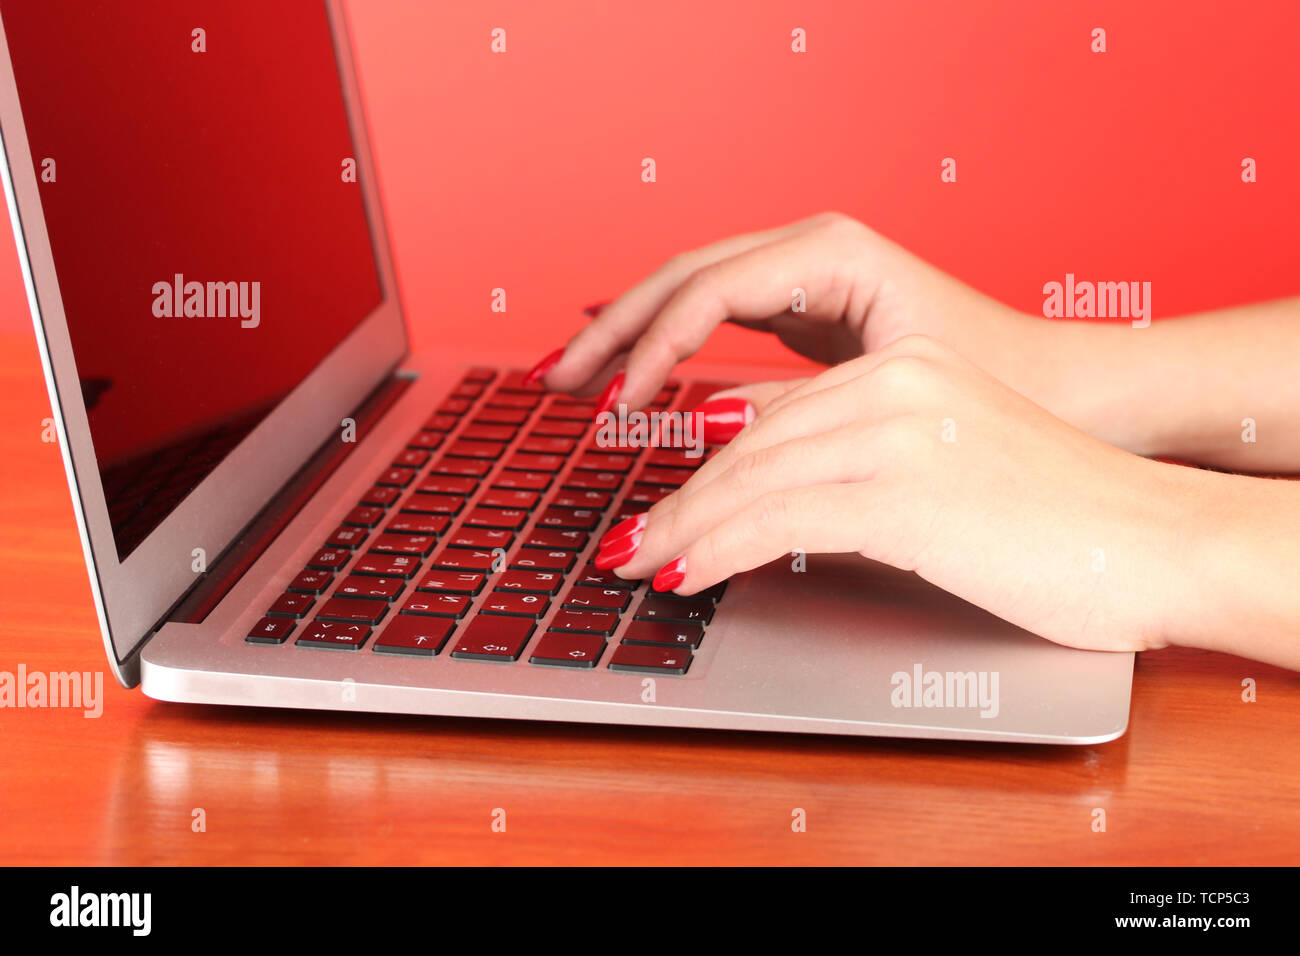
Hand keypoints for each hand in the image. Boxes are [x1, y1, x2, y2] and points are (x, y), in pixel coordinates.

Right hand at [530, 212, 1058, 411]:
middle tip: (556, 381)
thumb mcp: (887, 396)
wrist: (1078, 390)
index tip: (615, 408)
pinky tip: (636, 361)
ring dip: (630, 335)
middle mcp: (813, 251)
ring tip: (574, 374)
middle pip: (682, 278)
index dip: (648, 350)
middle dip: (614, 331)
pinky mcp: (812, 311)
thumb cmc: (1007, 385)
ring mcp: (809, 277)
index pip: (706, 292)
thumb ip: (787, 407)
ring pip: (693, 293)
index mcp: (829, 252)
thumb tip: (697, 424)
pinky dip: (670, 342)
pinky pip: (719, 316)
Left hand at [598, 335, 1205, 654]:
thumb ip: (857, 458)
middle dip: (675, 500)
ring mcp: (899, 431)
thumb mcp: (945, 464)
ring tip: (636, 567)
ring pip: (749, 477)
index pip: (772, 415)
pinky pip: (779, 519)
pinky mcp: (906, 491)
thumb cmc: (1057, 516)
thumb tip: (768, 485)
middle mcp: (893, 383)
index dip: (704, 464)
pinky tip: (687, 576)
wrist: (1154, 539)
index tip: (662, 503)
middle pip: (746, 443)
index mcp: (901, 367)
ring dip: (680, 528)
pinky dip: (720, 550)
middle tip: (626, 542)